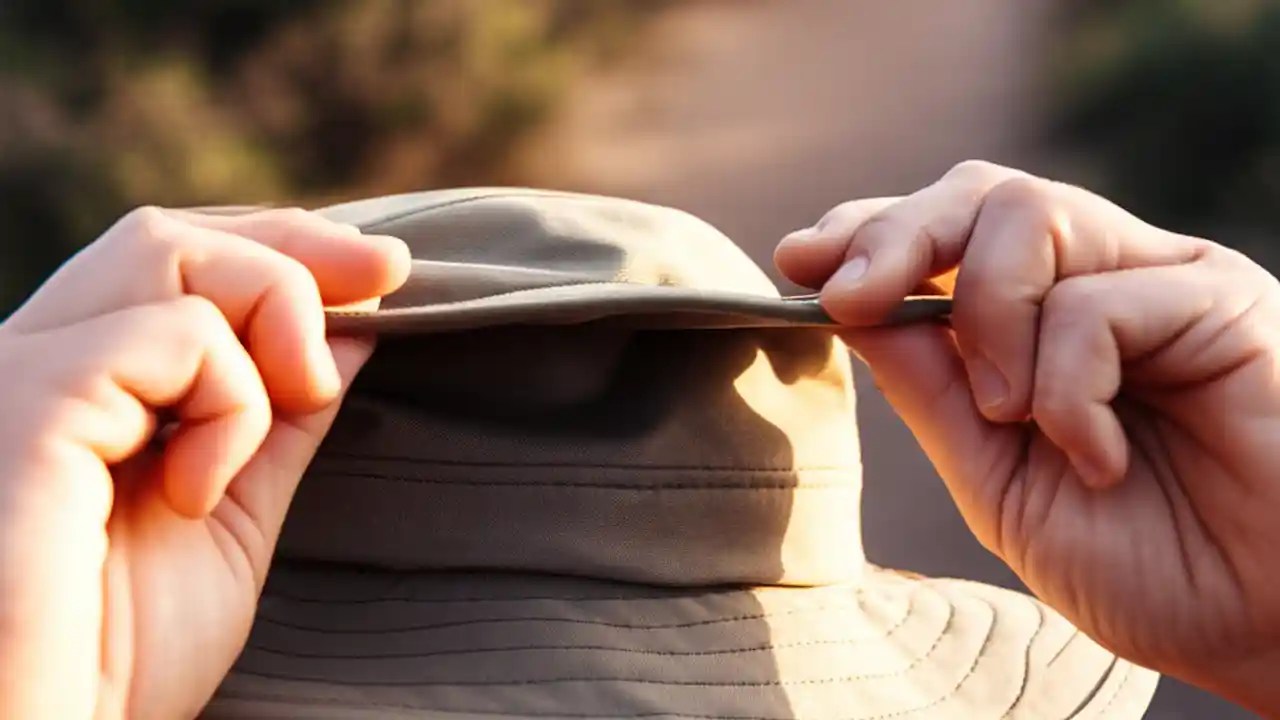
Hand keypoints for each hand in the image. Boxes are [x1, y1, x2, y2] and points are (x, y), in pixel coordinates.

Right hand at [0, 207, 409, 718]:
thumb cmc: (114, 664)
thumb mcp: (230, 519)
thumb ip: (275, 420)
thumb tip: (349, 332)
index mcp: (75, 392)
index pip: (170, 268)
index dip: (277, 250)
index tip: (382, 271)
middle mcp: (32, 364)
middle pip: (168, 240)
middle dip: (296, 249)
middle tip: (392, 274)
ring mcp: (21, 377)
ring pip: (168, 254)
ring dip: (277, 312)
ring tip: (295, 406)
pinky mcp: (27, 404)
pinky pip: (167, 335)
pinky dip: (229, 400)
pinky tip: (201, 491)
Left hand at [775, 161, 1279, 715]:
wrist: (1268, 628)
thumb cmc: (1148, 564)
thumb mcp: (999, 478)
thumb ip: (935, 389)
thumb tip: (849, 305)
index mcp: (1044, 323)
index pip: (948, 236)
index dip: (868, 234)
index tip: (795, 262)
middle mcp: (1103, 283)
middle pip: (981, 194)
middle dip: (895, 235)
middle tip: (843, 293)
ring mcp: (1162, 282)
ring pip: (1030, 213)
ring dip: (988, 320)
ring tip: (1010, 416)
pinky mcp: (1220, 301)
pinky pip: (1096, 302)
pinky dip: (1067, 385)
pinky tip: (1095, 454)